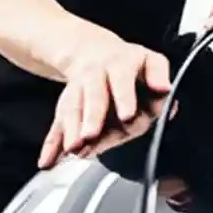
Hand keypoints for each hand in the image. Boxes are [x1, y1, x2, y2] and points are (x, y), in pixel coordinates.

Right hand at [37, 36, 172, 168]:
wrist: (92, 51)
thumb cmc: (128, 63)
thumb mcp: (149, 59)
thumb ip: (158, 74)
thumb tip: (164, 89)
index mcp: (119, 65)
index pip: (122, 81)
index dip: (124, 97)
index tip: (127, 115)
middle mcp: (95, 76)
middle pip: (93, 97)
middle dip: (92, 117)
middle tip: (90, 136)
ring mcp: (77, 91)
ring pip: (72, 111)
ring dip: (71, 132)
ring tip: (73, 150)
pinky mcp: (65, 106)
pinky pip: (57, 125)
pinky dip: (51, 145)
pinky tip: (47, 161)